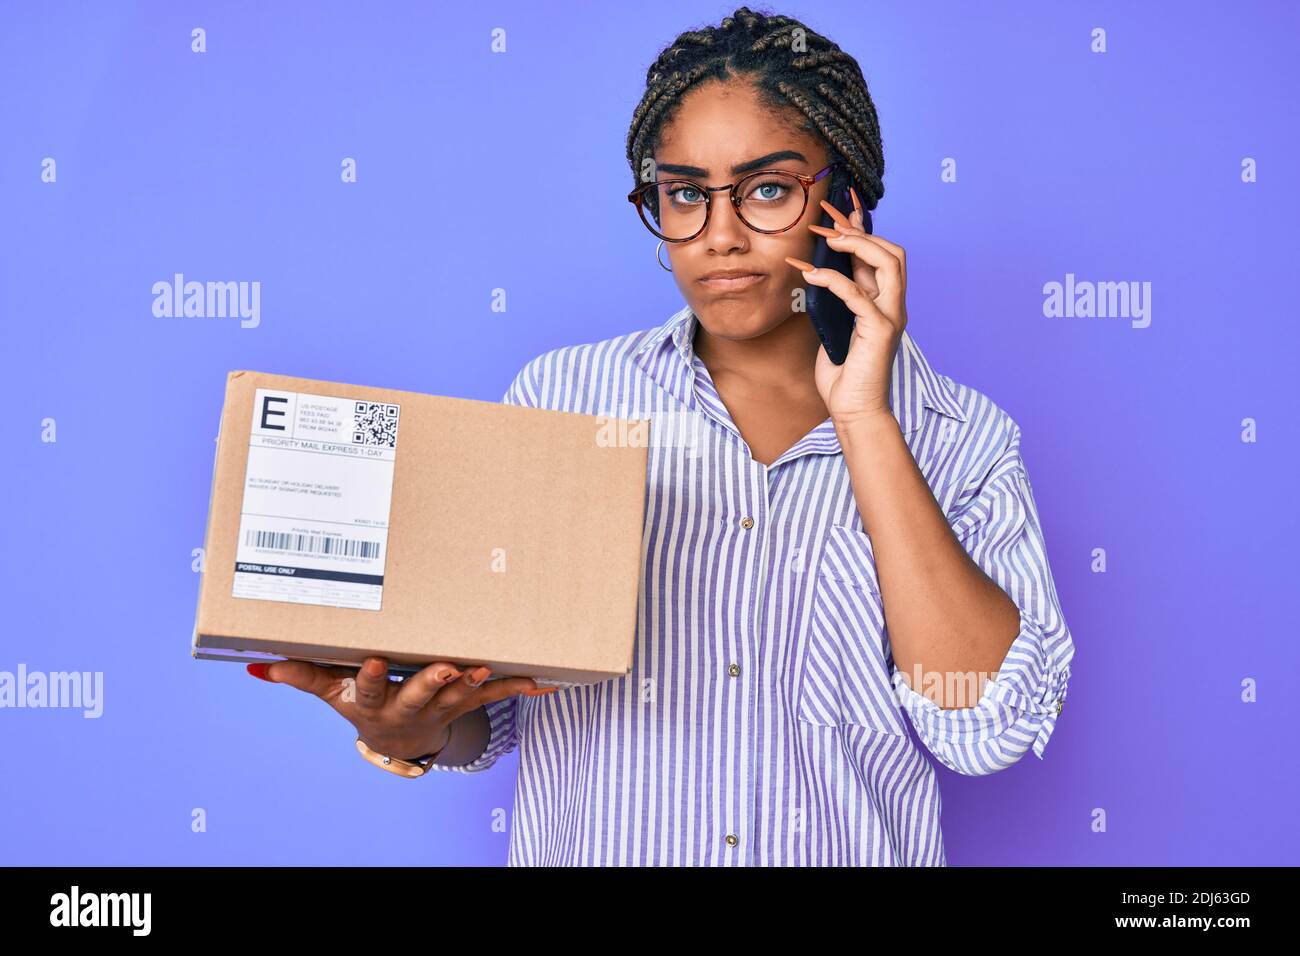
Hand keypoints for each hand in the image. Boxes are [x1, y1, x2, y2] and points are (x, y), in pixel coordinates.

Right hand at [249, 656, 552, 760]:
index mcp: (374, 699)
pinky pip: (497, 692)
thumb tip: (262, 666)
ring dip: (477, 682)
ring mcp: (443, 704)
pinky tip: (547, 678)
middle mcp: (410, 704)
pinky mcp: (469, 699)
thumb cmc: (363, 701)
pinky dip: (522, 685)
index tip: (375, 659)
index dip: (373, 677)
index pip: (370, 688)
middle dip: (435, 680)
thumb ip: (302, 675)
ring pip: (462, 693)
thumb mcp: (331, 691)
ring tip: (488, 668)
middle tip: (448, 666)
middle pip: (422, 693)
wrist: (399, 740)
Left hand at [784, 185, 908, 428]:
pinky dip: (834, 280)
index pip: (880, 254)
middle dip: (860, 231)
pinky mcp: (879, 330)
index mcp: (884, 301)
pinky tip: (810, 274)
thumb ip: (835, 299)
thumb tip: (817, 269)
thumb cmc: (843, 372)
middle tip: (826, 223)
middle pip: (892, 251)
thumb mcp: (835, 325)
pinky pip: (858, 295)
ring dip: (857, 246)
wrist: (854, 408)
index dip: (862, 228)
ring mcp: (890, 316)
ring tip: (827, 240)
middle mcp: (893, 304)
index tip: (839, 206)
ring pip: (888, 263)